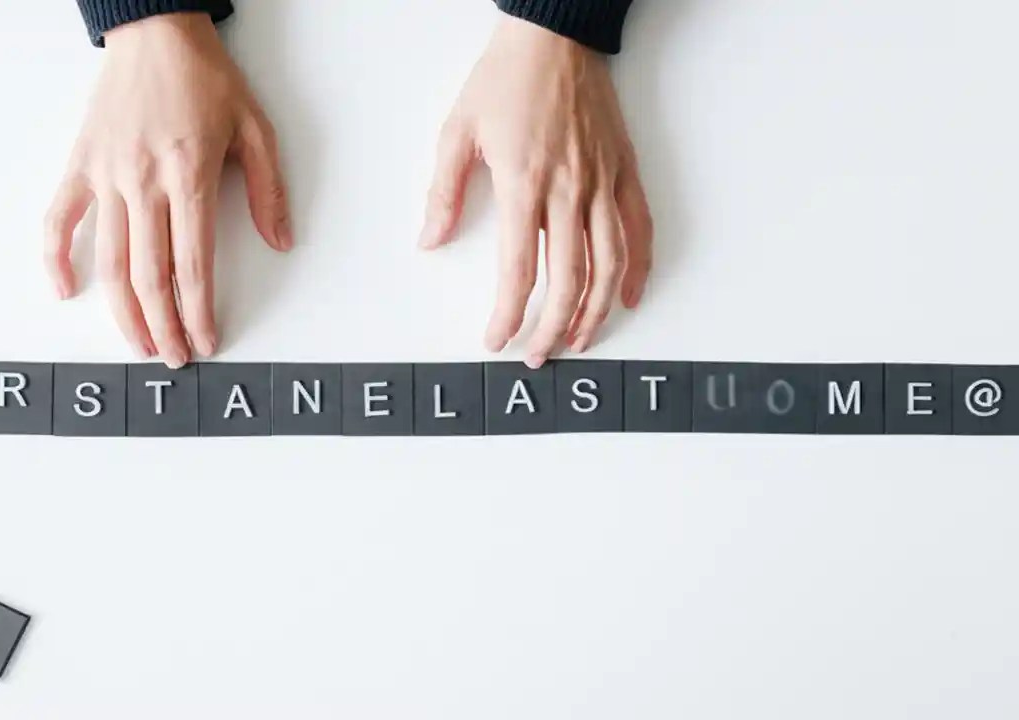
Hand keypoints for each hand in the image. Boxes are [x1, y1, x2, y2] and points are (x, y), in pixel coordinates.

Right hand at [45, 13, 290, 367]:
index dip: (199, 313)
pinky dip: (56, 257)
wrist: (155, 32)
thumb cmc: (205, 78)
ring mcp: (107, 176)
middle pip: (150, 276)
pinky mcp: (81, 165)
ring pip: (111, 261)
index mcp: (189, 177)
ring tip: (140, 342)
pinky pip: (58, 219)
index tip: (206, 341)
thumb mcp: (256, 128)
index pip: (193, 265)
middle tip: (175, 357)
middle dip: (164, 326)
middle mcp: (144, 182)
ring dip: (124, 311)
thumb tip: (280, 241)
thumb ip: (268, 190)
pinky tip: (64, 290)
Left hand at [420, 15, 652, 368]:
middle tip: (538, 353)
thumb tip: (430, 240)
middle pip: (568, 279)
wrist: (555, 37)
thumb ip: (444, 193)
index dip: (509, 314)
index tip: (497, 339)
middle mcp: (569, 190)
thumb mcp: (457, 132)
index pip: (519, 269)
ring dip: (594, 311)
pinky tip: (626, 297)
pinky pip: (639, 231)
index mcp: (524, 183)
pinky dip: (636, 270)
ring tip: (578, 338)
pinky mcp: (623, 173)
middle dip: (552, 327)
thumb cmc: (506, 79)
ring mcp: (602, 183)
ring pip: (608, 264)